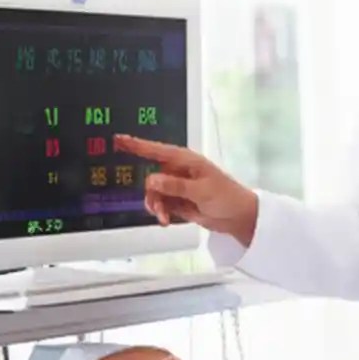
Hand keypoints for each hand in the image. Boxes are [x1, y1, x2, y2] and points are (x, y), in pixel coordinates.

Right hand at [114, 134, 259, 246]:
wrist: (238, 217)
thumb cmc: (227, 197)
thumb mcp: (201, 191)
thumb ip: (175, 186)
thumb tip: (152, 180)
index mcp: (187, 161)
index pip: (158, 150)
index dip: (137, 145)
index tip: (119, 139)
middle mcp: (180, 171)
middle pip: (152, 178)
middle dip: (152, 193)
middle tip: (157, 207)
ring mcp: (178, 186)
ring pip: (154, 193)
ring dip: (156, 206)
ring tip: (164, 216)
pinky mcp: (178, 200)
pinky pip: (160, 204)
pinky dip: (161, 212)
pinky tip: (166, 220)